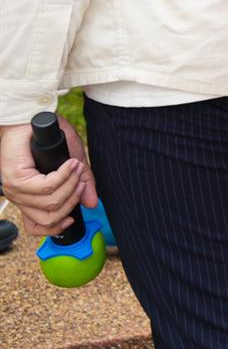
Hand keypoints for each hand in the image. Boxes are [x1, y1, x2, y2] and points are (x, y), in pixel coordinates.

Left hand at [0, 116, 97, 238]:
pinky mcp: (15, 178)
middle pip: (48, 218)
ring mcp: (14, 189)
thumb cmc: (48, 139)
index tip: (72, 219)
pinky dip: (64, 176)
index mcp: (28, 198)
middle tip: (82, 181)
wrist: (31, 118)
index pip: (35, 227)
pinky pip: (46, 187)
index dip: (55, 229)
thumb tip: (92, 203)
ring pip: (49, 203)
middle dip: (72, 200)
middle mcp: (19, 197)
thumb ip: (82, 184)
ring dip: (70, 185)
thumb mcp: (71, 164)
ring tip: (77, 168)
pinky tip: (69, 164)